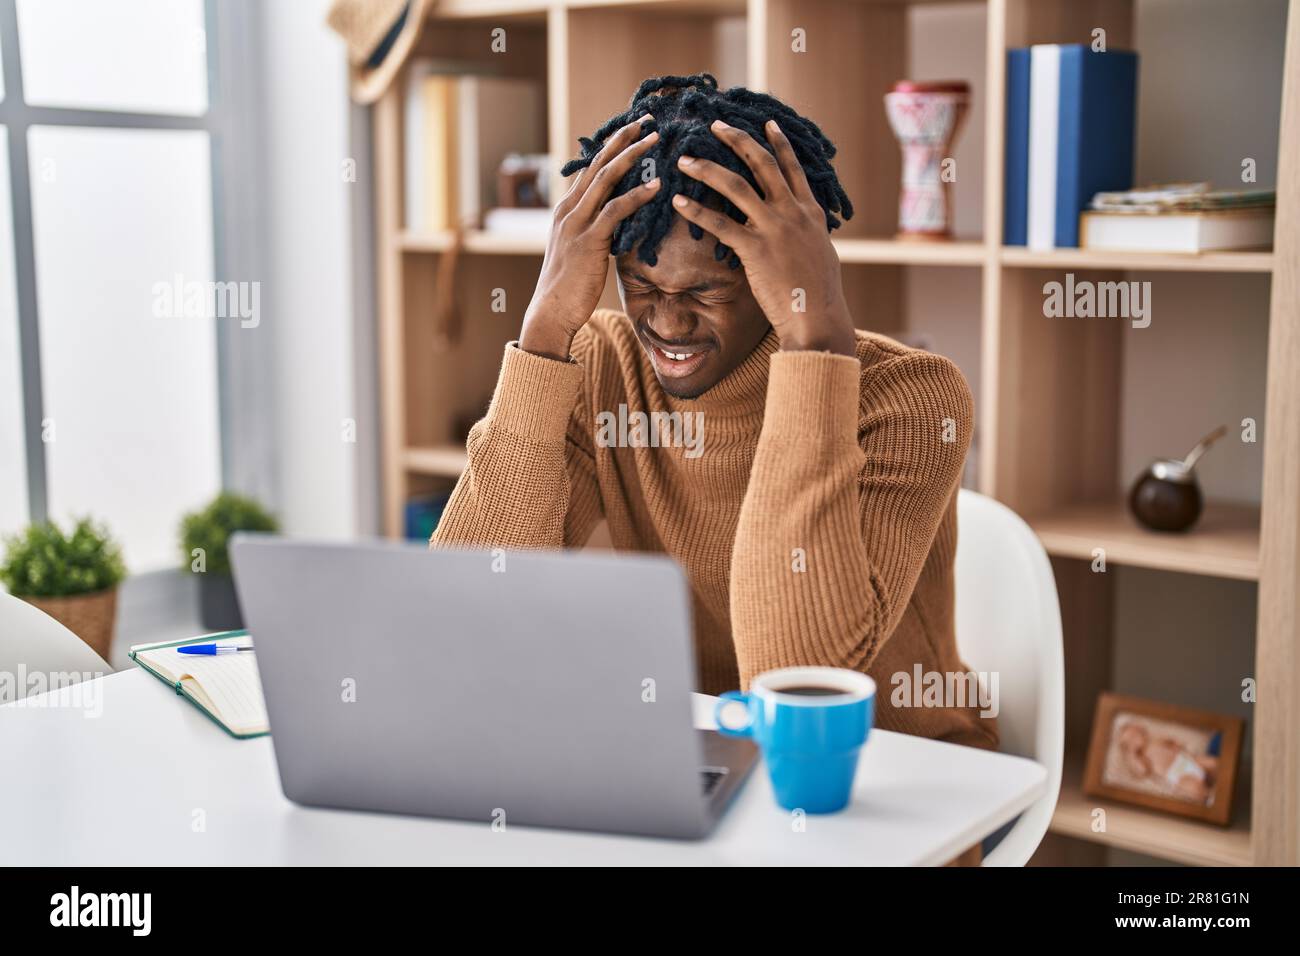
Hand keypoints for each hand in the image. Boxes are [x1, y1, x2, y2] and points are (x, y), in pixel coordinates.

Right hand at [520, 118, 660, 359]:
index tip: (633, 129)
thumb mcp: (581, 250)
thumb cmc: (570, 286)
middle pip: (598, 163)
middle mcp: (569, 209)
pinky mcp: (588, 240)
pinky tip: (657, 187)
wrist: (551, 312)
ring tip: (655, 140)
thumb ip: (597, 230)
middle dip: (623, 139)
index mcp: (567, 209)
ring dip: (632, 156)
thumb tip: (620, 222)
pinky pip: (614, 211)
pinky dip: (636, 197)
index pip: (591, 167)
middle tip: (647, 120)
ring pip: (606, 179)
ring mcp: (576, 223)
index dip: (612, 146)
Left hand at [672, 119, 854, 355]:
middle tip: (715, 126)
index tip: (767, 123)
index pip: (793, 168)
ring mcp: (774, 228)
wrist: (818, 317)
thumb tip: (804, 234)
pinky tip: (678, 202)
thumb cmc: (818, 295)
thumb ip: (808, 237)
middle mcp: (793, 212)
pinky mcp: (755, 249)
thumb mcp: (820, 256)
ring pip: (737, 186)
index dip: (779, 143)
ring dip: (708, 169)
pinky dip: (696, 211)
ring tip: (685, 159)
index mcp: (810, 212)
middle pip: (762, 164)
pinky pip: (720, 223)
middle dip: (737, 140)